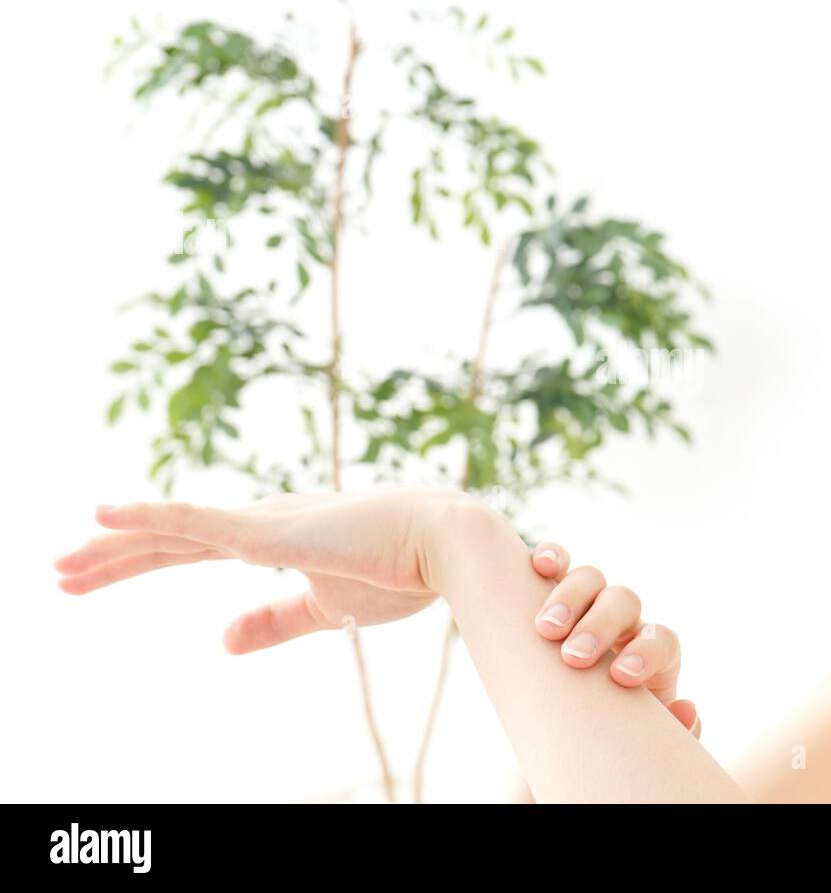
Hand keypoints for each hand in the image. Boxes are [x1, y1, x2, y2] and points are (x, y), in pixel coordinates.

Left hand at [53, 485, 479, 653]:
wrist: (446, 546)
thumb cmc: (398, 572)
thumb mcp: (325, 607)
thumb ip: (273, 621)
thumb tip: (220, 640)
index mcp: (273, 538)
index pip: (188, 547)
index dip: (137, 559)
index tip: (89, 577)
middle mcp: (260, 522)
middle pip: (168, 540)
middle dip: (111, 559)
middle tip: (58, 574)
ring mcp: (263, 522)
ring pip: (171, 532)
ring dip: (114, 548)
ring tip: (63, 563)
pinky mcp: (272, 530)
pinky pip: (198, 523)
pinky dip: (149, 518)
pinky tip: (104, 514)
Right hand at [527, 541, 700, 738]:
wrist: (574, 723)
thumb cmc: (613, 731)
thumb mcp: (642, 739)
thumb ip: (673, 731)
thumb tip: (688, 710)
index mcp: (652, 654)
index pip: (662, 640)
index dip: (647, 652)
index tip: (622, 677)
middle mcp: (623, 622)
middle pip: (623, 602)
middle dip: (600, 626)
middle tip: (574, 657)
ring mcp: (588, 603)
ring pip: (590, 579)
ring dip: (569, 596)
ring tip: (546, 629)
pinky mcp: (553, 593)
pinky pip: (555, 563)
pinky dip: (549, 557)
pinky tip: (539, 566)